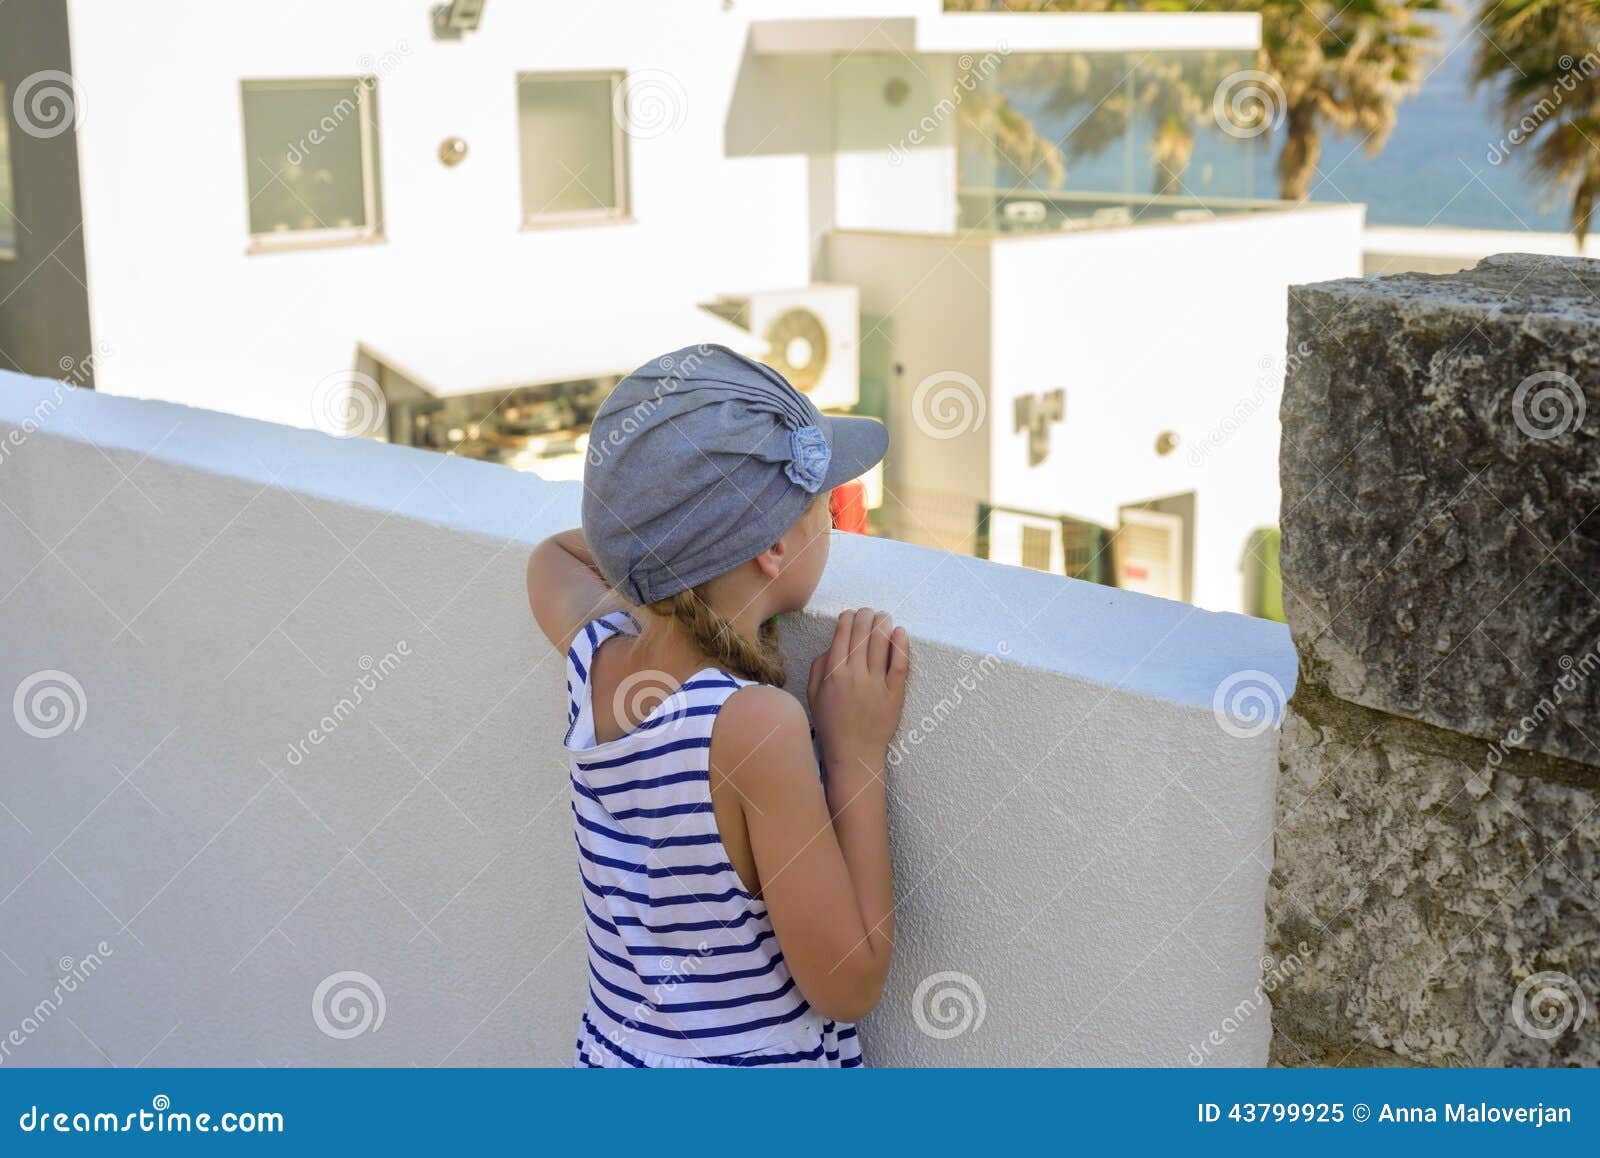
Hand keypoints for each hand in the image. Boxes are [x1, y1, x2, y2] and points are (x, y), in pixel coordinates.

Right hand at [807, 608, 908, 769]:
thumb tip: (831, 645)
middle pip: (862, 636)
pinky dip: (901, 646)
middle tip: (869, 611)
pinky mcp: (894, 694)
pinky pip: (899, 665)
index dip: (847, 620)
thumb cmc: (832, 724)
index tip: (851, 613)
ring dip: (882, 625)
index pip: (842, 636)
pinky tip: (900, 633)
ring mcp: (875, 685)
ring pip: (880, 645)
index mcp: (833, 674)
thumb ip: (819, 668)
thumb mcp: (813, 695)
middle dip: (865, 617)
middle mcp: (854, 676)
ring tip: (884, 616)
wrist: (854, 753)